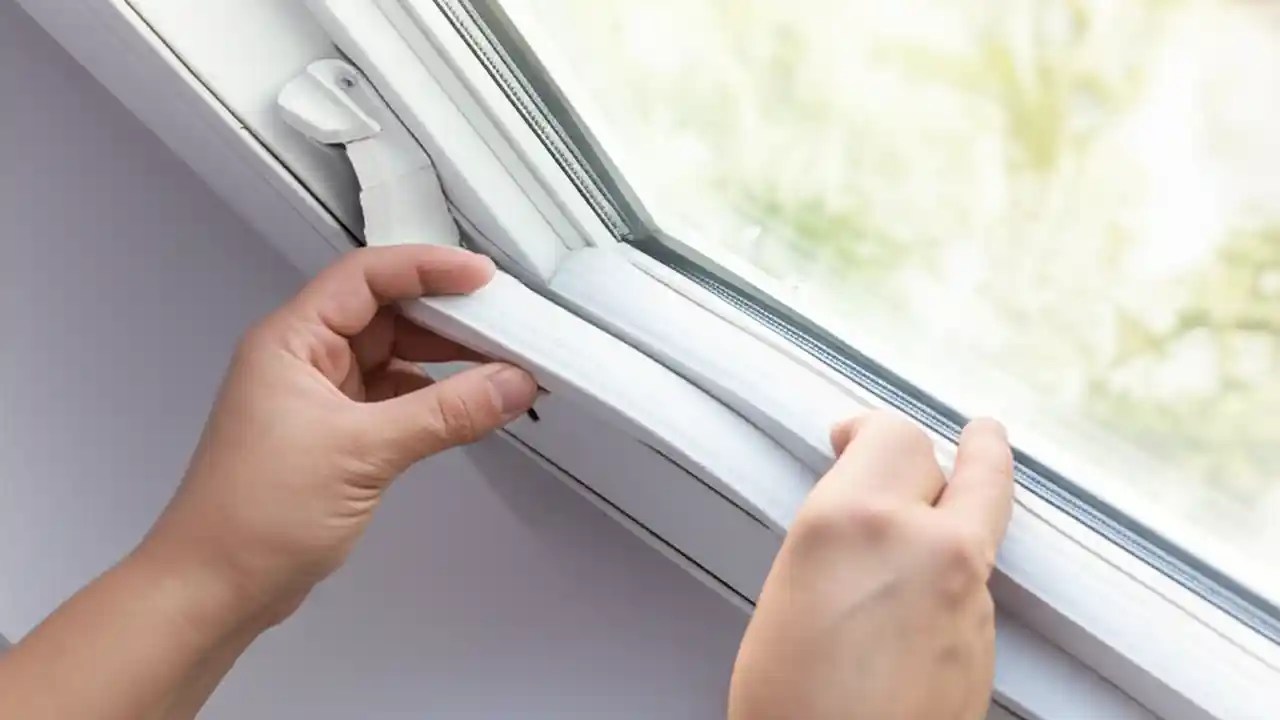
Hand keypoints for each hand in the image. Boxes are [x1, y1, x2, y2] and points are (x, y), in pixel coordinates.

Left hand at [139, 245, 538, 629]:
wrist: (214, 589)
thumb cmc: (254, 516)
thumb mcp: (362, 452)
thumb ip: (445, 413)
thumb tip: (510, 383)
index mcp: (292, 341)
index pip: (367, 277)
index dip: (427, 268)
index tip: (481, 278)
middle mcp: (304, 359)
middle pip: (386, 313)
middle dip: (446, 318)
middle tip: (503, 326)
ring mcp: (319, 398)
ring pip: (392, 357)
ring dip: (442, 360)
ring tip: (497, 366)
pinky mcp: (334, 435)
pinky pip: (393, 398)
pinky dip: (431, 399)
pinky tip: (465, 408)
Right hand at [728, 411, 1013, 719]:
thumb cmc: (788, 703)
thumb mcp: (790, 586)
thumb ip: (837, 530)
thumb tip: (863, 506)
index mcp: (854, 522)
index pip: (894, 433)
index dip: (873, 429)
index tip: (859, 433)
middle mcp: (923, 547)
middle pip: (975, 466)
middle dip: (975, 448)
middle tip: (979, 434)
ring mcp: (965, 597)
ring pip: (978, 531)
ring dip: (958, 522)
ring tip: (927, 531)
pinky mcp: (986, 643)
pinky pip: (975, 588)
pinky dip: (955, 579)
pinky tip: (917, 602)